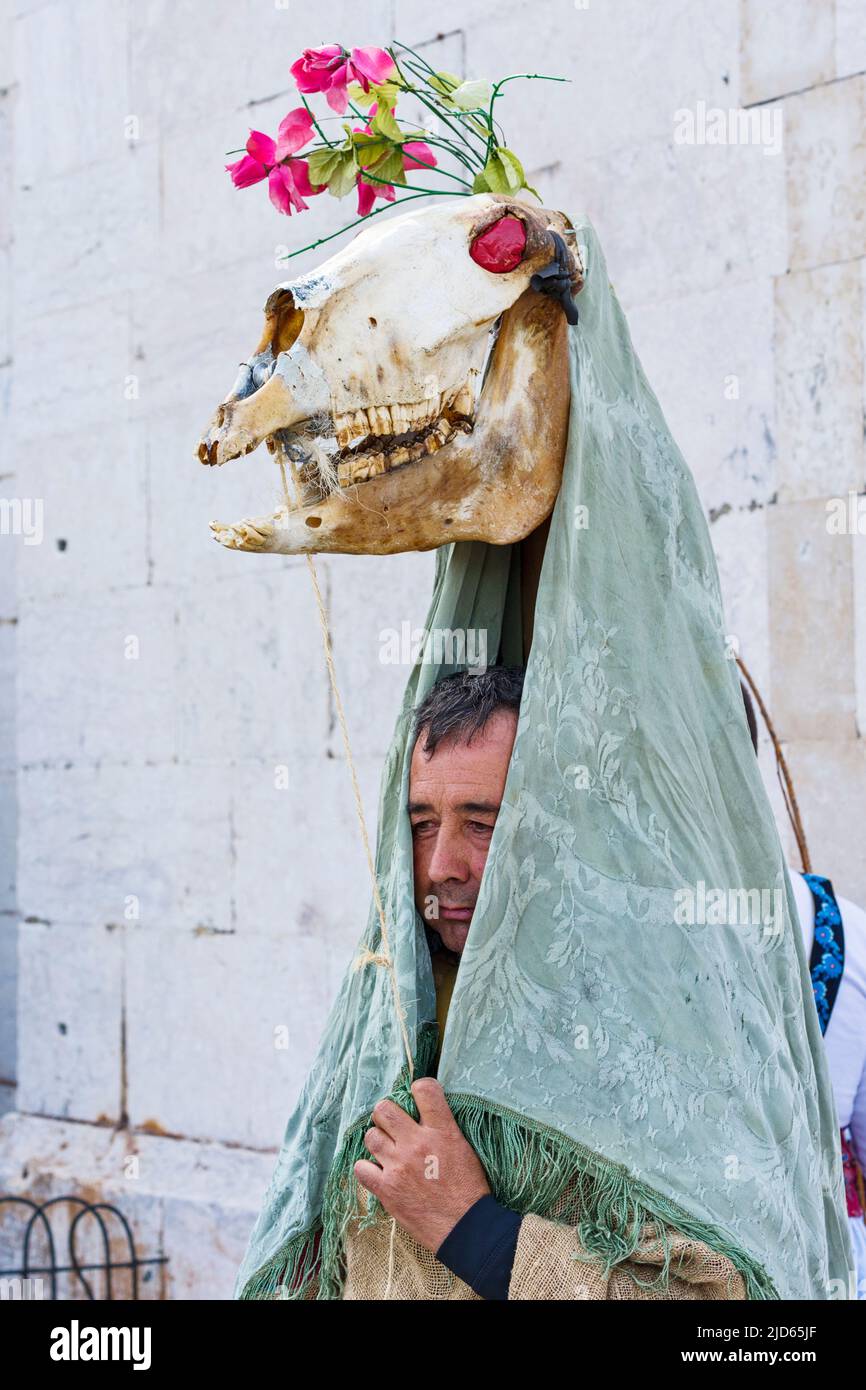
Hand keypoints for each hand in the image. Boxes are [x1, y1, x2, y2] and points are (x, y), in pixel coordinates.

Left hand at [354, 1077, 490, 1252]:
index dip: (419, 1088)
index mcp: (442, 1131)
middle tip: (395, 1127)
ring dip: (378, 1141)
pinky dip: (367, 1169)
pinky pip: (361, 1167)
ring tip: (388, 1151)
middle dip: (388, 1115)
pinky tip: (378, 1172)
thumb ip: (443, 1127)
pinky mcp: (386, 1189)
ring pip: (370, 1136)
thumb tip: (425, 1112)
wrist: (465, 1228)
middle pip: (384, 1109)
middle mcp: (417, 1143)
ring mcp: (398, 1166)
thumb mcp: (464, 1148)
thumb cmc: (469, 1189)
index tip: (418, 1097)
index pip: (424, 1088)